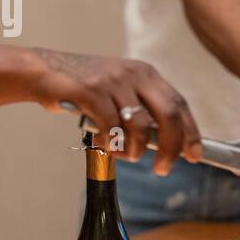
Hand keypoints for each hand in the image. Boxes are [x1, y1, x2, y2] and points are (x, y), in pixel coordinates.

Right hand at [30, 48, 202, 173]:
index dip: (190, 131)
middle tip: (163, 168)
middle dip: (172, 146)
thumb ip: (139, 110)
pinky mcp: (92, 90)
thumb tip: (162, 143)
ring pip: (139, 124)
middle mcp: (134, 73)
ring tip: (125, 156)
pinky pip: (111, 125)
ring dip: (135, 149)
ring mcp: (113, 80)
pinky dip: (111, 143)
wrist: (43, 70)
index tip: (195, 154)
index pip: (179, 103)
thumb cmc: (81, 87)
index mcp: (145, 73)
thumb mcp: (117, 91)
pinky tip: (105, 145)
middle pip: (168, 113)